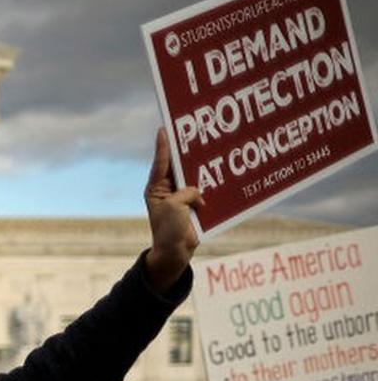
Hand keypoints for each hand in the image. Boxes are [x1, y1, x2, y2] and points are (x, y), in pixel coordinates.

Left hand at [143, 128, 203, 291]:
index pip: (161, 162)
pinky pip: (205, 190)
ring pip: (194, 176)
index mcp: (156, 188)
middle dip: (187, 152)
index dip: (164, 145)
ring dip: (203, 166)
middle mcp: (168, 190)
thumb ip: (187, 192)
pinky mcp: (194, 205)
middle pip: (179, 166)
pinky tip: (222, 173)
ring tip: (212, 148)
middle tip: (195, 132)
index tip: (164, 128)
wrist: (176, 252)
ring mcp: (182, 197)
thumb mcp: (175, 206)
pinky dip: (212, 183)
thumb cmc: (168, 230)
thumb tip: (198, 192)